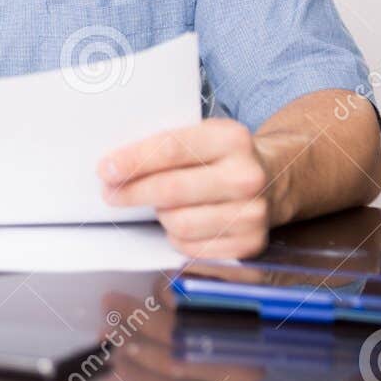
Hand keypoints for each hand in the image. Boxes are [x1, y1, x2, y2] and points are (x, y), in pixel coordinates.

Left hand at [99, 119, 272, 258]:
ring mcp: (252, 213)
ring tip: (160, 205)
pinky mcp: (251, 243)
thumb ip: (166, 145)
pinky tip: (181, 222)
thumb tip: (114, 166)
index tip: (105, 169)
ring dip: (160, 215)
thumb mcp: (203, 134)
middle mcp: (246, 176)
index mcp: (231, 138)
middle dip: (132, 193)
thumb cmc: (222, 156)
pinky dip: (176, 237)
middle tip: (111, 193)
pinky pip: (192, 246)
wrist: (275, 178)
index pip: (170, 149)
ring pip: (178, 222)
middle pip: (170, 190)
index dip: (133, 161)